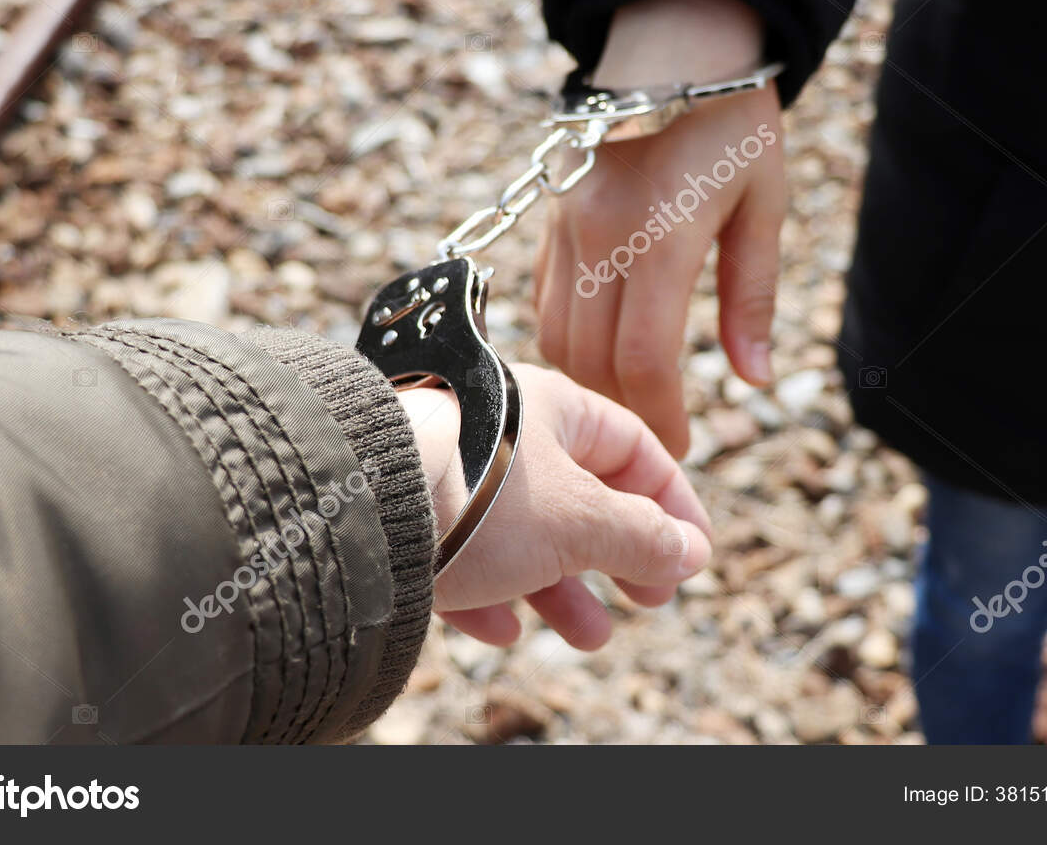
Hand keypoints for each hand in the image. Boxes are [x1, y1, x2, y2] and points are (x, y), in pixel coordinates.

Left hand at [398, 364, 711, 649]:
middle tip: (649, 598)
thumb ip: (641, 537)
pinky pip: (461, 560)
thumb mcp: (580, 520)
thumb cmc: (475, 494)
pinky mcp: (406, 519)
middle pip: (581, 496)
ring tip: (589, 636)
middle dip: (620, 554)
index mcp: (551, 410)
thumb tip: (690, 551)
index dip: (672, 500)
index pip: (633, 446)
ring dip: (562, 590)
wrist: (351, 505)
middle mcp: (499, 435)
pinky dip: (491, 597)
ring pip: (523, 536)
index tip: (695, 552)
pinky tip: (503, 632)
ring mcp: (449, 476)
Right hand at [534, 0, 785, 456]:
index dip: (659, 414)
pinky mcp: (547, 216)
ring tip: (633, 400)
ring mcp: (563, 222)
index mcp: (661, 233)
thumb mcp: (763, 207)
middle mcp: (599, 231)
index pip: (644, 356)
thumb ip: (754, 298)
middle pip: (591, 357)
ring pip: (555, 335)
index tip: (681, 445)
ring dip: (589, 381)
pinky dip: (567, 340)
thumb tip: (757, 382)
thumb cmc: (734, 129)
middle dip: (624, 411)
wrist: (673, 50)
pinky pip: (544, 299)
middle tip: (660, 437)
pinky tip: (601, 353)